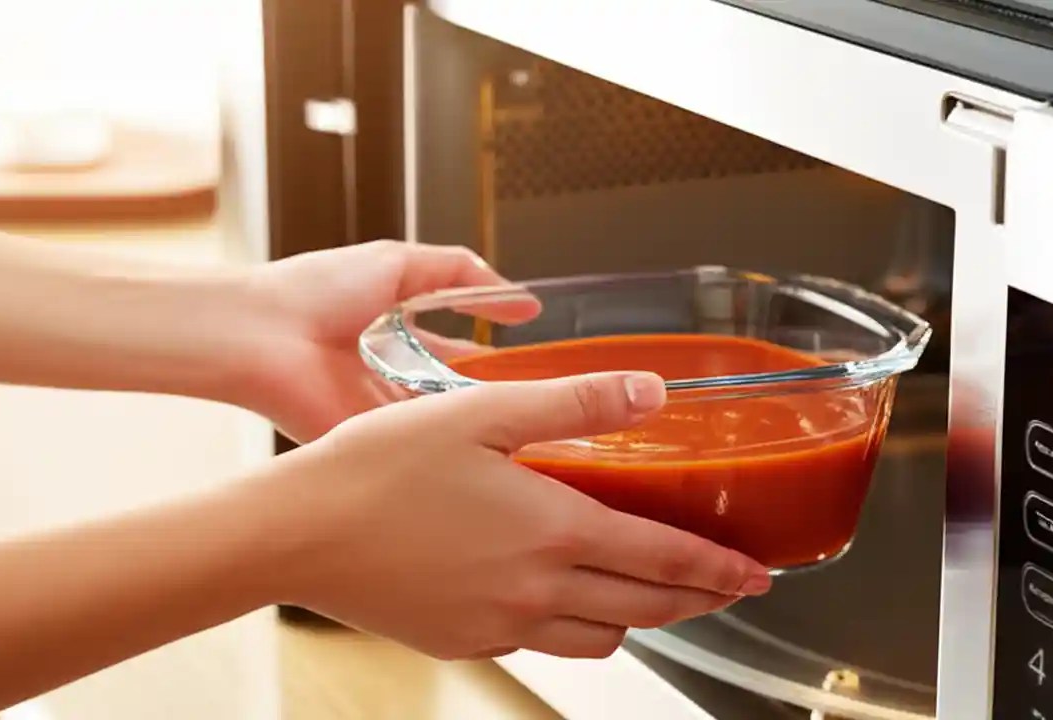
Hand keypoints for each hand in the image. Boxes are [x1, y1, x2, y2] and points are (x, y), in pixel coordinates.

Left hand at [230, 240, 517, 443]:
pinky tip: (482, 449)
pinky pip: (412, 451)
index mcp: (399, 338)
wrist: (259, 332)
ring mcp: (379, 418)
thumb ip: (461, 272)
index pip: (460, 358)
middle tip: (539, 410)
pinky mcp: (363, 446)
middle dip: (493, 403)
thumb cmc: (312, 291)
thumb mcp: (400, 263)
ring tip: (524, 431)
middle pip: (456, 399)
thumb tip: (522, 300)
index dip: (497, 363)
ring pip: (441, 427)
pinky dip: (442, 451)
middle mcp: (392, 381)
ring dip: (472, 426)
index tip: (540, 370)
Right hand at [264, 371, 770, 659]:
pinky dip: (575, 628)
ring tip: (648, 594)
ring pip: (599, 639)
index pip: (663, 560)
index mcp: (551, 531)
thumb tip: (648, 393)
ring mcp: (500, 626)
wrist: (297, 534)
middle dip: (694, 600)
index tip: (755, 575)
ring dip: (636, 616)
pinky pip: (544, 646)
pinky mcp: (463, 642)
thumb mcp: (480, 413)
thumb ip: (573, 404)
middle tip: (724, 590)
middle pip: (644, 608)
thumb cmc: (378, 468)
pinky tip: (561, 600)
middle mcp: (536, 591)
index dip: (717, 569)